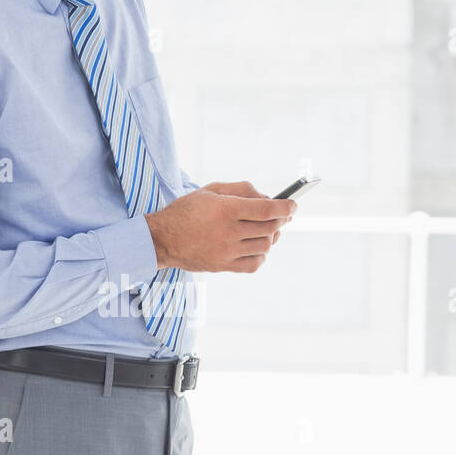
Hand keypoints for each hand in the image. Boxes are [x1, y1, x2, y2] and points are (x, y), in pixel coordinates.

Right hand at [145, 181, 296, 273]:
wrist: (162, 239)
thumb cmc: (186, 211)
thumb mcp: (210, 190)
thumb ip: (240, 189)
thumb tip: (266, 197)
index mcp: (225, 209)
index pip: (267, 209)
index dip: (286, 207)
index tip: (293, 205)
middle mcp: (228, 231)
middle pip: (270, 227)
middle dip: (281, 220)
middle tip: (281, 215)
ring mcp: (227, 251)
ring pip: (265, 246)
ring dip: (271, 236)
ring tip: (266, 230)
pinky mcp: (224, 266)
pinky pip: (254, 263)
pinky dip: (261, 255)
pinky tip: (255, 246)